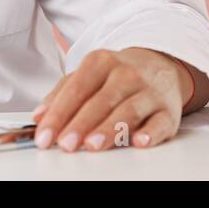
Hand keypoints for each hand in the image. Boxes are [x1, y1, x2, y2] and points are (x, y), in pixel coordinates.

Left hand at [30, 48, 191, 151]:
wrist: (161, 65)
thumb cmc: (118, 75)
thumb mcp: (89, 75)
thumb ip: (63, 93)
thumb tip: (40, 116)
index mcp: (101, 62)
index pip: (76, 89)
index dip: (59, 113)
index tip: (45, 134)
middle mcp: (126, 74)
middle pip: (101, 101)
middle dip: (81, 124)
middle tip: (66, 144)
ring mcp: (149, 91)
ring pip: (128, 111)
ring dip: (109, 129)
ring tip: (92, 145)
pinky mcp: (168, 110)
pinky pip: (161, 122)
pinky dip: (151, 133)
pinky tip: (139, 141)